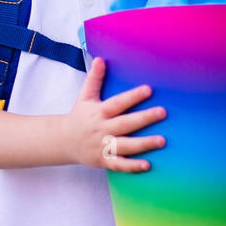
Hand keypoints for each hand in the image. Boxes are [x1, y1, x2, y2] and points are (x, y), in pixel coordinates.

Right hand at [62, 57, 166, 171]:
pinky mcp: (103, 160)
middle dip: (144, 118)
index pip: (118, 103)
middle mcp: (102, 129)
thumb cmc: (79, 115)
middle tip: (162, 112)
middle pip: (125, 124)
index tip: (149, 89)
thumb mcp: (85, 96)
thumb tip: (100, 59)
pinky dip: (132, 166)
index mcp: (99, 112)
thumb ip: (94, 78)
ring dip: (143, 144)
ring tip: (162, 140)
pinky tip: (147, 165)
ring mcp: (102, 146)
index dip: (133, 96)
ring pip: (125, 146)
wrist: (63, 140)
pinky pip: (119, 164)